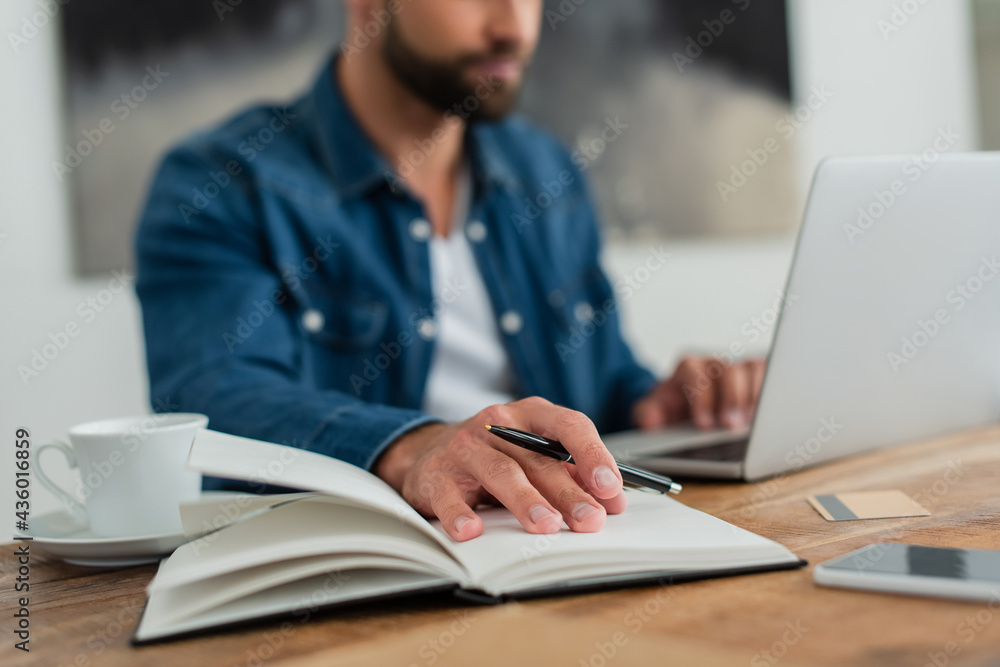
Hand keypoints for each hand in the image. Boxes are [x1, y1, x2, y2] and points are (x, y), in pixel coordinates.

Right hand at [374, 396, 626, 541]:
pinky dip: (460, 514)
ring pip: (500, 472)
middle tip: (590, 521)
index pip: (569, 426)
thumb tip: (612, 502)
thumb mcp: (532, 455)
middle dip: (568, 493)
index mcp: (530, 415)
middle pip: (538, 459)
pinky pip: (449, 496)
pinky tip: (473, 531)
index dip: (593, 455)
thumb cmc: (494, 456)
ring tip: (547, 527)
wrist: (427, 454)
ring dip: (526, 501)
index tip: (610, 487)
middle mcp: (498, 425)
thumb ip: (570, 473)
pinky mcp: (436, 475)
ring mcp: (465, 448)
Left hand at [631, 356, 765, 430]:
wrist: (687, 403)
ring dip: (754, 395)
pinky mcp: (757, 376)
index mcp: (689, 368)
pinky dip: (771, 391)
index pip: (695, 373)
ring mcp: (738, 367)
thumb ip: (648, 414)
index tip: (704, 424)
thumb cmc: (675, 407)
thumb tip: (649, 421)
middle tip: (730, 426)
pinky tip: (767, 414)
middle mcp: (715, 363)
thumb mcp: (655, 411)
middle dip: (731, 397)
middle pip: (728, 368)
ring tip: (751, 422)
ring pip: (753, 368)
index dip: (701, 397)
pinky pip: (770, 373)